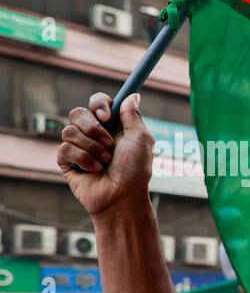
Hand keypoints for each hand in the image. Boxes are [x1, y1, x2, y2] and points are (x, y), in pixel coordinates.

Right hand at [57, 92, 154, 217]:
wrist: (122, 197)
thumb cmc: (135, 171)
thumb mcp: (141, 140)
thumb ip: (133, 116)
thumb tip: (133, 95)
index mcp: (112, 126)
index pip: (97, 102)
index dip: (99, 104)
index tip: (107, 116)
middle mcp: (93, 134)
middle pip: (78, 112)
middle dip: (93, 128)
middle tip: (109, 144)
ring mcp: (78, 147)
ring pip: (69, 131)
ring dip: (92, 148)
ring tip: (105, 162)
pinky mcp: (66, 161)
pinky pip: (65, 148)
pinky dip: (83, 160)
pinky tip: (94, 170)